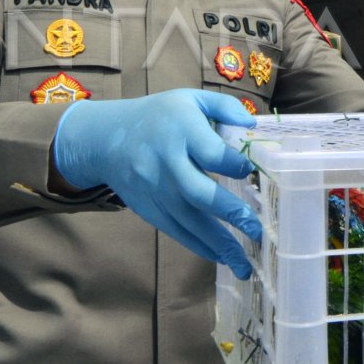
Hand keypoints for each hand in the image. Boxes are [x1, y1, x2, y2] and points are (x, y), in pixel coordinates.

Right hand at [53, 89, 260, 277]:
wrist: (106, 138)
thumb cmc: (160, 116)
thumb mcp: (190, 99)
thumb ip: (224, 107)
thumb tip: (252, 126)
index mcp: (180, 129)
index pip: (211, 152)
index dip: (234, 165)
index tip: (252, 172)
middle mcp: (166, 161)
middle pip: (198, 192)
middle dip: (230, 213)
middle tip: (257, 231)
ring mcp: (154, 188)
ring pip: (188, 219)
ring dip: (218, 243)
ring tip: (244, 264)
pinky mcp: (147, 208)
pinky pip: (174, 230)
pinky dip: (198, 245)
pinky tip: (220, 257)